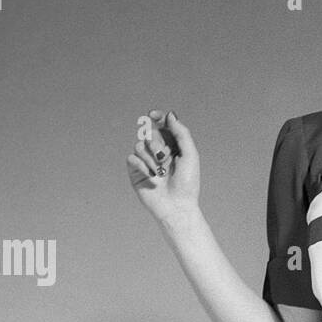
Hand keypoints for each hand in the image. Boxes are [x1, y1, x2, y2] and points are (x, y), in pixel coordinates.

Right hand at [126, 109, 200, 224]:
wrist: (177, 207)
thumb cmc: (187, 184)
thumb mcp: (190, 155)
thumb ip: (182, 133)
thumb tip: (170, 115)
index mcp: (173, 147)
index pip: (162, 125)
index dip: (157, 117)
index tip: (153, 114)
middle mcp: (159, 152)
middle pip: (149, 133)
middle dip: (156, 143)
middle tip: (164, 157)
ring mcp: (147, 161)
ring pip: (139, 145)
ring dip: (150, 157)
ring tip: (160, 172)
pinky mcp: (136, 172)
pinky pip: (131, 158)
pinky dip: (140, 165)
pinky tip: (151, 175)